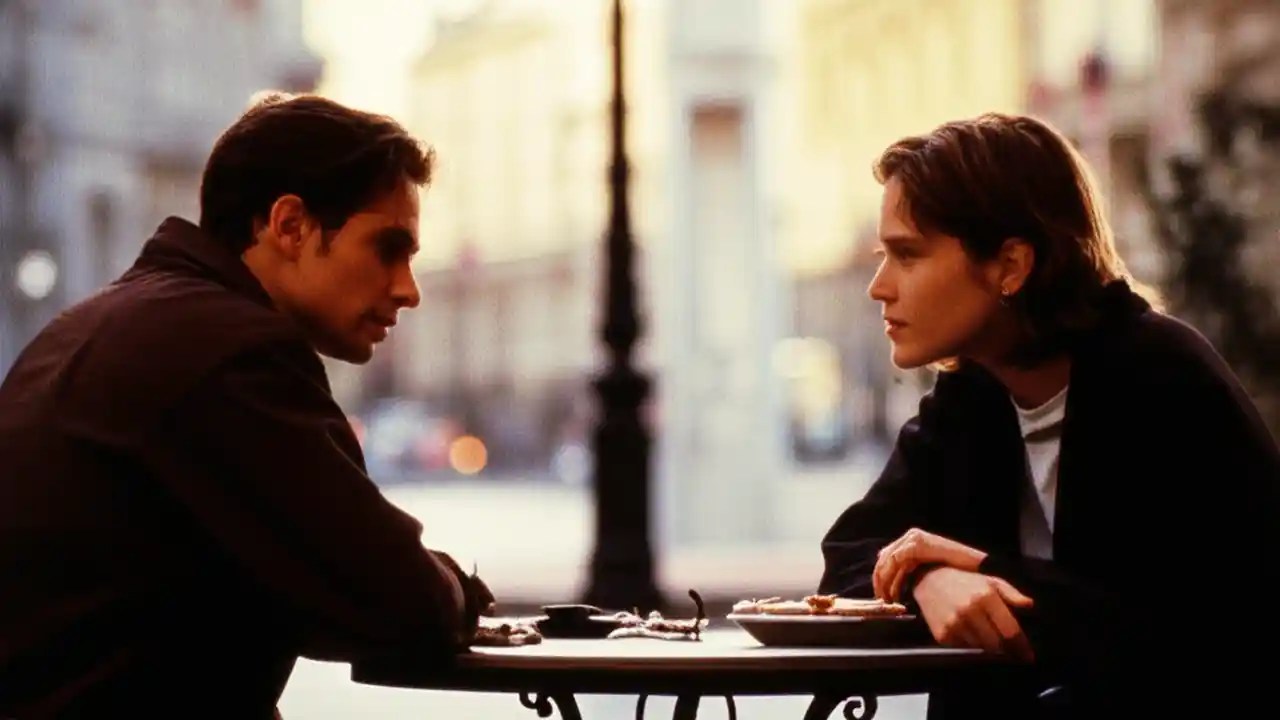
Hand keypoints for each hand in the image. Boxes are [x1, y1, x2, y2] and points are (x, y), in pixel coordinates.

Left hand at [873, 528, 986, 601]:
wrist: (977, 570)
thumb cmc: (956, 574)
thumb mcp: (928, 571)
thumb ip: (912, 570)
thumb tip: (892, 581)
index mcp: (911, 541)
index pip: (887, 558)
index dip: (881, 577)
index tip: (882, 595)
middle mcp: (911, 536)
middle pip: (884, 559)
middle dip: (881, 581)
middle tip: (883, 600)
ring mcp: (914, 538)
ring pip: (888, 561)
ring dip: (886, 583)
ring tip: (890, 600)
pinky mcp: (919, 544)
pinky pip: (897, 561)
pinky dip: (895, 579)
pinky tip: (898, 593)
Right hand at [912, 566, 1034, 660]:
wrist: (927, 579)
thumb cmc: (963, 579)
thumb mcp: (989, 580)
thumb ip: (1011, 593)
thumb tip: (1029, 605)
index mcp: (985, 597)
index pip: (1010, 630)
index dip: (1021, 646)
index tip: (1028, 656)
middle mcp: (970, 611)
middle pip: (996, 644)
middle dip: (1003, 647)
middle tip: (1006, 645)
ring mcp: (954, 624)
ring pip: (980, 648)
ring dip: (986, 644)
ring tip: (983, 632)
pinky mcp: (942, 635)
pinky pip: (964, 648)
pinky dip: (969, 643)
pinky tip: (967, 631)